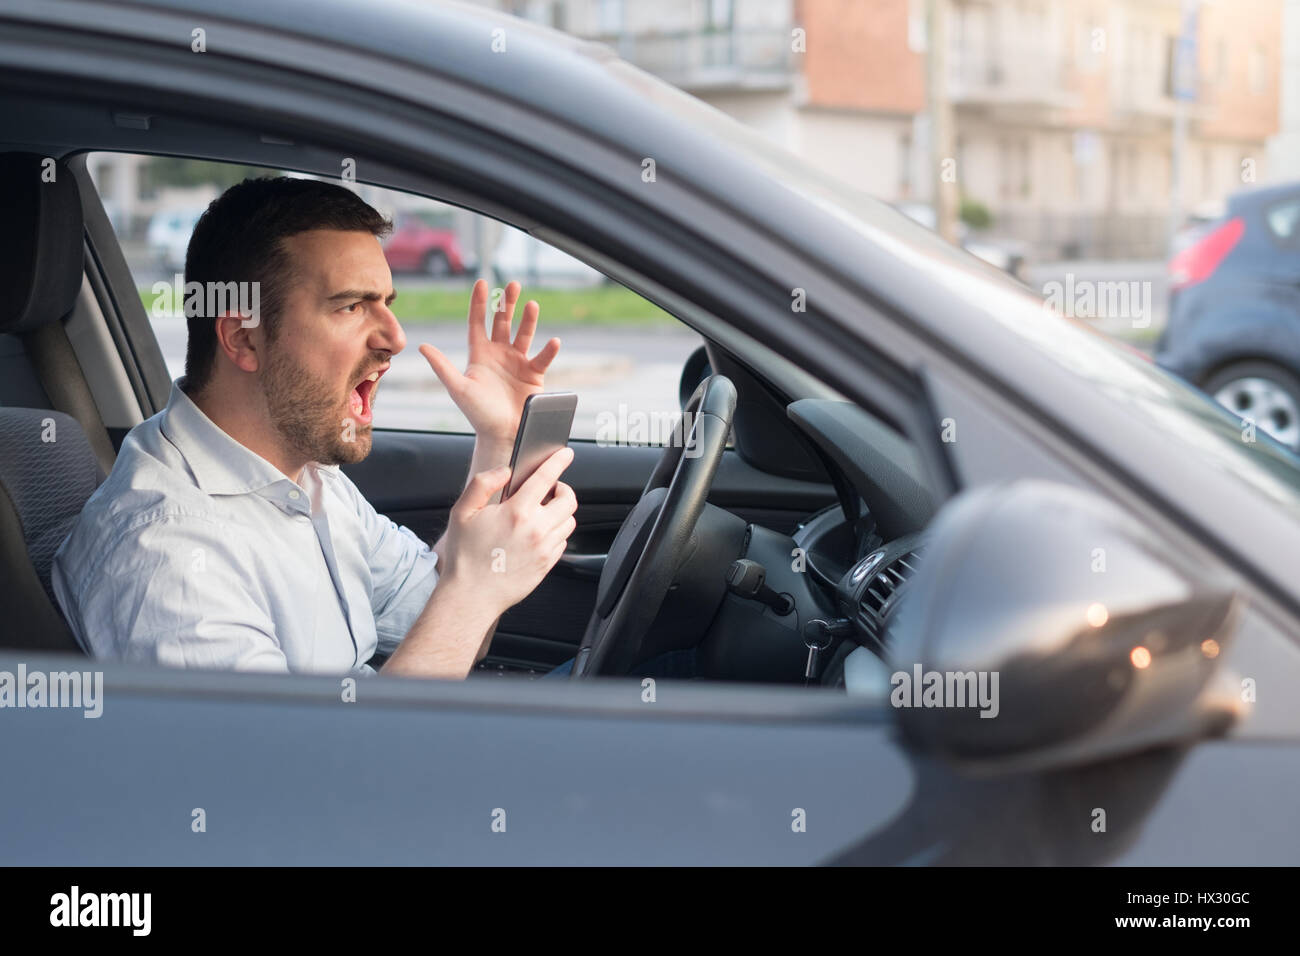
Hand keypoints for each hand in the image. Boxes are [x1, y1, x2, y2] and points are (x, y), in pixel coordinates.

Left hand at [419, 279, 561, 442]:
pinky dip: (548, 350)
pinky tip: (553, 341)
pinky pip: (542, 357)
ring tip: (532, 304)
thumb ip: (442, 366)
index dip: (479, 303)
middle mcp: (498, 354)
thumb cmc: (477, 414)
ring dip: (528, 320)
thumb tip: (421, 346)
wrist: (501, 434)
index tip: (482, 282)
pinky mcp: (533, 374)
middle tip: (513, 284)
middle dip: (507, 303)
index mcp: (479, 354)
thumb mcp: (458, 388)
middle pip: (502, 322)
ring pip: (523, 334)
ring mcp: (517, 362)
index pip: (478, 323)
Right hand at [438, 446, 577, 614]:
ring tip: (543, 512)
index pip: (547, 477)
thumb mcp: (462, 512)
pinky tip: (538, 533)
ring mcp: (545, 548)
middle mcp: (536, 529)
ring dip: (561, 512)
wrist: (471, 595)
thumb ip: (483, 484)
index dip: (558, 461)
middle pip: (568, 500)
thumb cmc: (464, 555)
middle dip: (563, 489)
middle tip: (551, 490)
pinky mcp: (547, 564)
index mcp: (516, 512)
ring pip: (569, 521)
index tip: (565, 454)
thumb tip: (505, 471)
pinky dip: (557, 532)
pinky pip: (563, 541)